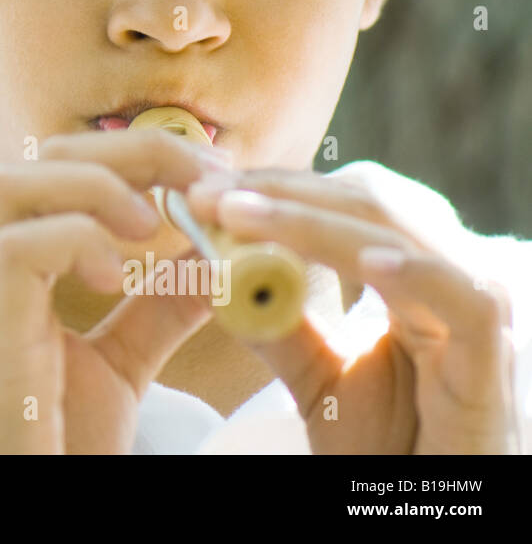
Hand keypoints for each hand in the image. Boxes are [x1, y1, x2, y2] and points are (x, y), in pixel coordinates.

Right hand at [0, 130, 228, 453]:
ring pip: (13, 184)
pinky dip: (77, 238)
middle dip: (129, 152)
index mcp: (3, 273)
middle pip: (36, 158)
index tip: (208, 176)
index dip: (137, 157)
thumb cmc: (49, 453)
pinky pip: (15, 248)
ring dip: (98, 183)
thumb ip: (152, 315)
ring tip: (153, 222)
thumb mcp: (115, 371)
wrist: (9, 513)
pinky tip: (119, 274)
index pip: (57, 169)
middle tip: (201, 181)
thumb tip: (209, 265)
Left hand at [186, 169, 520, 453]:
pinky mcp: (492, 358)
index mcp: (412, 275)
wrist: (428, 515)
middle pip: (368, 203)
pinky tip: (362, 260)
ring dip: (310, 219)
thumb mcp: (319, 382)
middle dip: (281, 191)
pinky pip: (460, 297)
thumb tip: (222, 275)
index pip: (347, 203)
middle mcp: (447, 279)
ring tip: (241, 214)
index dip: (278, 189)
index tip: (206, 191)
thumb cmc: (390, 453)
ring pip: (396, 235)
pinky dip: (412, 270)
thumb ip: (280, 327)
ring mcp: (473, 312)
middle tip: (208, 193)